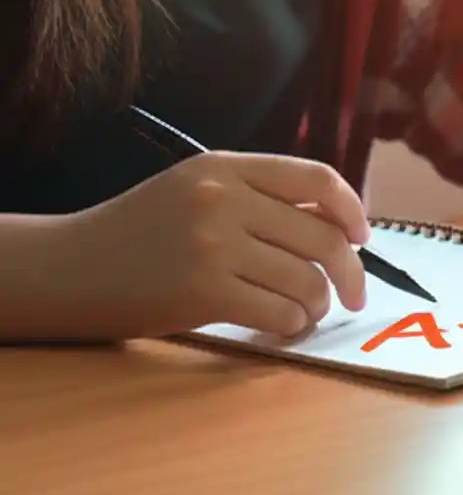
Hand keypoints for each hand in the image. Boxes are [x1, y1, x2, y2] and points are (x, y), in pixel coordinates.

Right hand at [64, 152, 371, 337]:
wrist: (69, 268)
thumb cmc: (141, 235)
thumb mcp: (196, 192)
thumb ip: (260, 199)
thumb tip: (339, 226)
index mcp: (225, 167)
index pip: (316, 178)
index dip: (352, 210)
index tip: (362, 238)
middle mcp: (221, 199)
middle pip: (323, 237)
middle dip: (351, 273)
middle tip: (352, 295)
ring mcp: (212, 244)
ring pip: (307, 281)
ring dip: (318, 305)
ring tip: (306, 312)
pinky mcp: (202, 291)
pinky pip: (280, 313)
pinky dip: (293, 326)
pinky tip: (282, 327)